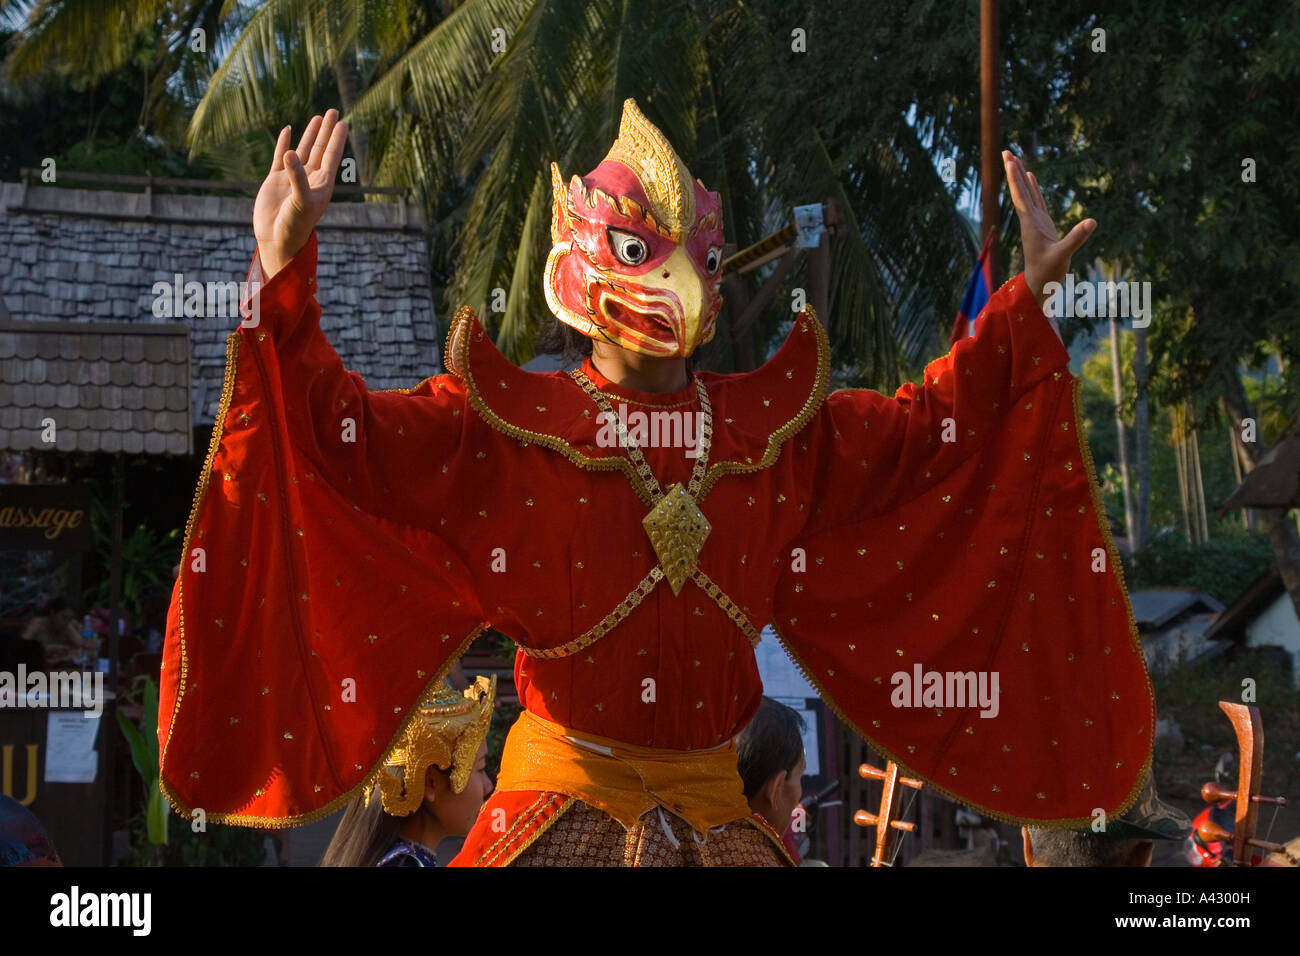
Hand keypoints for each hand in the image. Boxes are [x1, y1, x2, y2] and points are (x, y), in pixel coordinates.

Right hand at [253, 109, 348, 277]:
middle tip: (333, 111)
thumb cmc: (294, 225)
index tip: (343, 122)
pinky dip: (284, 143)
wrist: (276, 239)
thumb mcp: (300, 201)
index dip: (336, 139)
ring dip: (310, 135)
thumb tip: (291, 152)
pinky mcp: (275, 180)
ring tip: (318, 118)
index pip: (331, 156)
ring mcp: (292, 178)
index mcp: (321, 185)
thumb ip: (297, 177)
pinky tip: (288, 130)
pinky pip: (280, 157)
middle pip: (320, 149)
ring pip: (303, 151)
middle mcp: (309, 179)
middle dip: (326, 131)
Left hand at [1003, 150, 1094, 316]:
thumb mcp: (1063, 256)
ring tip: (1015, 158)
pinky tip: (1030, 176)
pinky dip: (1033, 188)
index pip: (1022, 196)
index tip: (1010, 161)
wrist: (1040, 285)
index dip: (1016, 178)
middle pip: (1020, 191)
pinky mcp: (1042, 225)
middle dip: (1013, 171)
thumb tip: (1092, 222)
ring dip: (1020, 176)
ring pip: (1027, 194)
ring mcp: (1036, 221)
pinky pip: (1036, 201)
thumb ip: (1076, 239)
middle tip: (1005, 151)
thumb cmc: (1048, 272)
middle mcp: (1030, 220)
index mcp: (1031, 225)